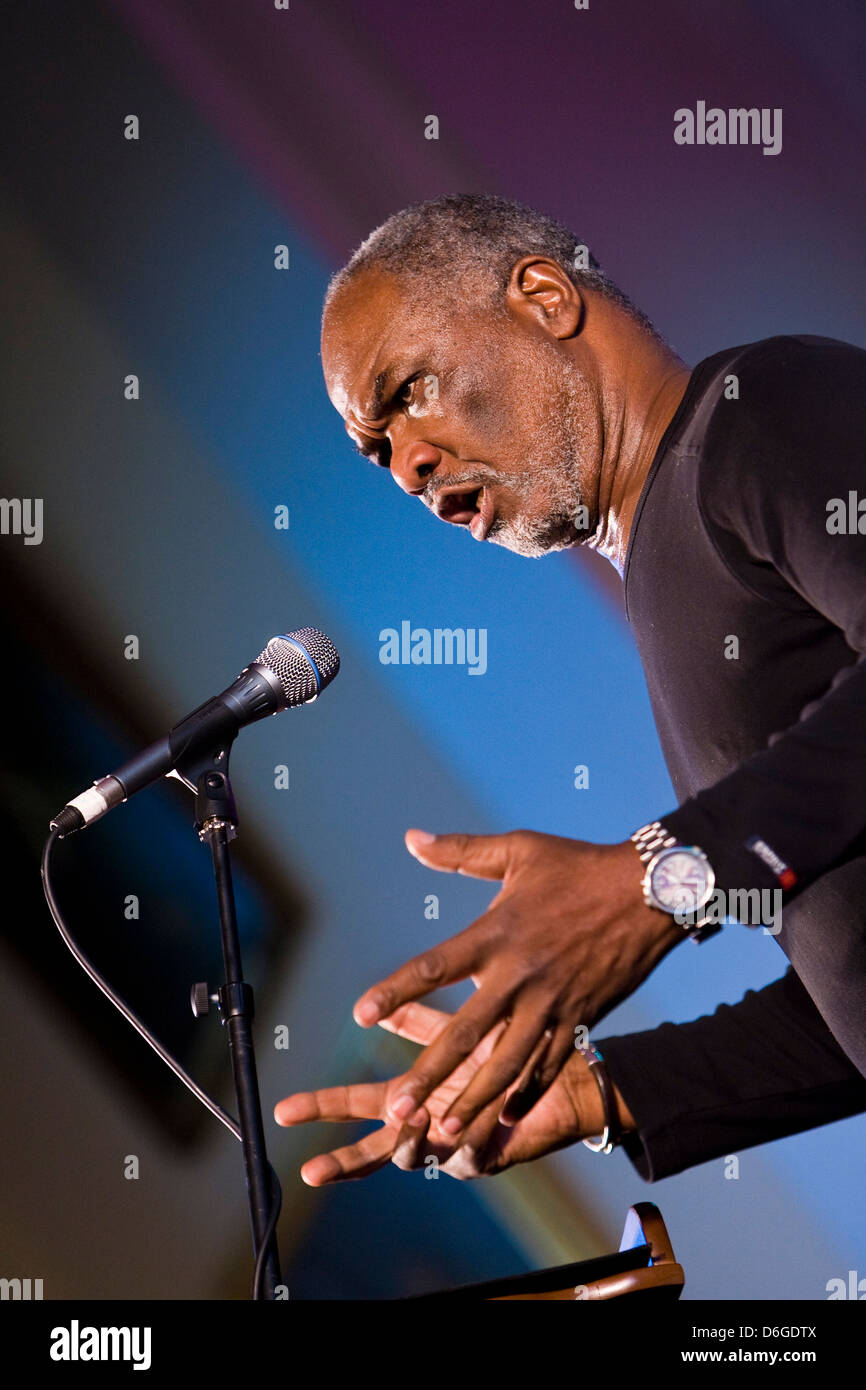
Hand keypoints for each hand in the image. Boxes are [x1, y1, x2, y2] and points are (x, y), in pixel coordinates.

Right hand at [274, 1002, 633, 1183]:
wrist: (565, 1075)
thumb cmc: (508, 1049)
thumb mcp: (456, 1030)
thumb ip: (418, 1020)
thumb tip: (377, 1004)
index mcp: (413, 1097)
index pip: (357, 1105)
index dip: (322, 1109)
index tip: (283, 1112)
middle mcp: (428, 1127)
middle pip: (374, 1148)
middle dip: (340, 1161)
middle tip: (308, 1170)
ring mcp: (454, 1146)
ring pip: (417, 1159)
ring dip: (407, 1141)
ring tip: (408, 1117)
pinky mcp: (491, 1154)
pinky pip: (469, 1156)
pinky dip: (462, 1142)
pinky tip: (463, 1127)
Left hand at [352, 829, 680, 1139]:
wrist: (652, 890)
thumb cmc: (578, 865)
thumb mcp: (518, 850)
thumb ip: (460, 851)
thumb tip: (411, 839)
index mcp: (497, 933)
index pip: (434, 967)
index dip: (395, 991)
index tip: (359, 1015)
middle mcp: (520, 974)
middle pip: (467, 1033)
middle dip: (430, 1075)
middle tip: (398, 1110)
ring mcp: (553, 1002)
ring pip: (508, 1062)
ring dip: (476, 1099)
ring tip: (445, 1132)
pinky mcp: (581, 1017)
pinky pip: (550, 1063)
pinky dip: (528, 1093)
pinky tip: (505, 1118)